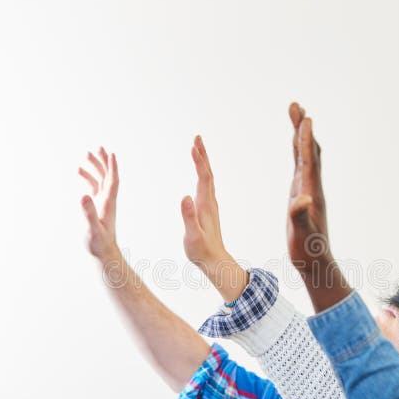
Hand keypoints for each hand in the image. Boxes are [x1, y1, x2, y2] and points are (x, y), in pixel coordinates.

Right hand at [78, 147, 119, 261]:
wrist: (103, 252)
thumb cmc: (99, 243)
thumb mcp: (92, 228)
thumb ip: (88, 213)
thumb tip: (83, 195)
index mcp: (109, 203)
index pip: (113, 181)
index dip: (112, 167)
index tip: (111, 154)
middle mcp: (107, 200)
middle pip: (108, 176)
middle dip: (104, 161)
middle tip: (98, 147)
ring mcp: (102, 202)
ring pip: (101, 180)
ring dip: (96, 167)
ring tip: (87, 154)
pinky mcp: (97, 205)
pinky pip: (94, 187)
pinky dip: (88, 177)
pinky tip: (80, 171)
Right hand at [180, 136, 247, 302]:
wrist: (214, 261)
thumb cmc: (201, 251)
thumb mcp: (192, 236)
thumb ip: (189, 217)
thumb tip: (185, 197)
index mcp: (205, 205)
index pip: (204, 177)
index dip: (199, 161)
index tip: (194, 145)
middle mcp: (210, 202)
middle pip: (207, 173)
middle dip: (202, 155)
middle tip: (197, 138)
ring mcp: (210, 205)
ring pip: (207, 178)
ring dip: (203, 162)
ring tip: (196, 148)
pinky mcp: (208, 209)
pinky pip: (205, 185)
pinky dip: (202, 173)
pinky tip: (199, 172)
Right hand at [286, 102, 350, 311]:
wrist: (315, 262)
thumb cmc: (307, 251)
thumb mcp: (302, 235)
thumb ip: (300, 217)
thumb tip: (302, 200)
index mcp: (311, 194)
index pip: (308, 161)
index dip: (305, 140)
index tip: (304, 117)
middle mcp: (312, 188)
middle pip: (309, 151)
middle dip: (302, 129)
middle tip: (295, 106)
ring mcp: (308, 191)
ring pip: (305, 157)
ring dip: (300, 136)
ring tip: (296, 117)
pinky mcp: (303, 196)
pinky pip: (301, 167)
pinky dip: (298, 152)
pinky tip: (294, 148)